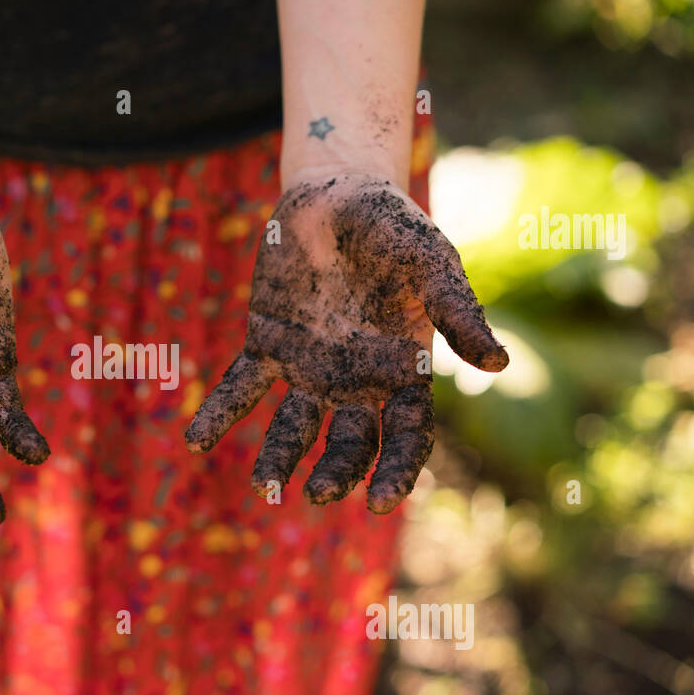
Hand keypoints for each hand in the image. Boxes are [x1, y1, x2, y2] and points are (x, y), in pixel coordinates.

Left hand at [185, 172, 507, 512]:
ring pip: (294, 428)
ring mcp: (309, 368)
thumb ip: (458, 313)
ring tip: (261, 486)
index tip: (379, 503)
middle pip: (349, 444)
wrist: (336, 191)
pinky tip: (195, 441)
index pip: (406, 437)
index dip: (395, 472)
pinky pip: (241, 388)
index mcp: (404, 372)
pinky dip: (218, 415)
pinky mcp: (267, 346)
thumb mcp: (432, 264)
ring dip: (277, 459)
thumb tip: (498, 364)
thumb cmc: (395, 228)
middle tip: (317, 493)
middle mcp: (357, 382)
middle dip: (336, 473)